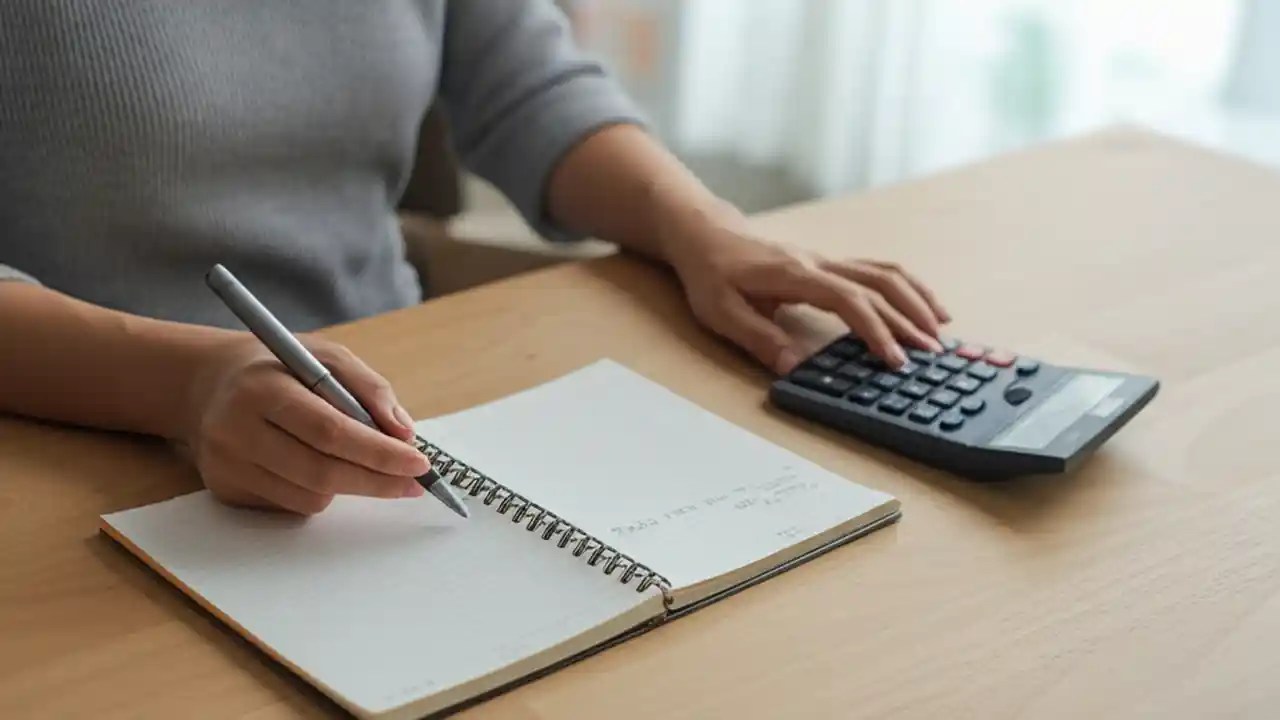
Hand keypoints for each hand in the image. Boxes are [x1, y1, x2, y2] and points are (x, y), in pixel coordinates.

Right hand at [180, 335, 432, 514]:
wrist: (206, 383)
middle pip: (320, 472)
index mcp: (263, 388)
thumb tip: (404, 432)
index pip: (330, 431)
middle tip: (413, 484)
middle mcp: (236, 429)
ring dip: (350, 487)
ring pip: (308, 497)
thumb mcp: (325, 356)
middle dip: (376, 481)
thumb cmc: (278, 367)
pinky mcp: (225, 489)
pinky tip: (318, 466)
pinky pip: (289, 505)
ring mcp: (226, 464)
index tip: (418, 463)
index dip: (379, 452)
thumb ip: (369, 389)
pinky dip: (318, 492)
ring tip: (362, 465)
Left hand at [662, 207, 950, 374]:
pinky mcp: (828, 265)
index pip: (848, 301)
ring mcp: (826, 261)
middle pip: (878, 286)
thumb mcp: (720, 311)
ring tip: (941, 328)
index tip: (894, 359)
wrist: (707, 236)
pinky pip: (877, 271)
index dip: (875, 330)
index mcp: (795, 275)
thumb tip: (793, 365)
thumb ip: (756, 337)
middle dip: (909, 319)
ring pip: (884, 273)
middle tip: (932, 353)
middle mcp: (819, 264)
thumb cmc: (712, 274)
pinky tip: (920, 306)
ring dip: (916, 299)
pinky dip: (905, 287)